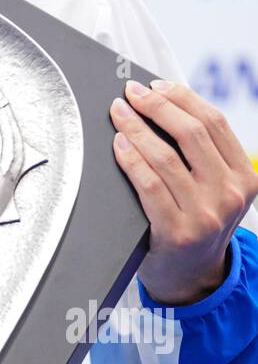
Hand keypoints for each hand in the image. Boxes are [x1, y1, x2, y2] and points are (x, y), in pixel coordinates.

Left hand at [110, 79, 257, 305]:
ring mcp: (205, 214)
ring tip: (119, 113)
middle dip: (156, 106)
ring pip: (165, 156)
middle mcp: (230, 194)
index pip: (214, 122)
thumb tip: (160, 102)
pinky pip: (148, 185)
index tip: (155, 85)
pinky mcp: (177, 232)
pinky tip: (118, 145)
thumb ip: (201, 154)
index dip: (181, 98)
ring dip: (136, 128)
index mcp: (244, 176)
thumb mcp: (214, 188)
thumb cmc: (196, 222)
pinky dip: (130, 160)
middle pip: (191, 133)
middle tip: (130, 93)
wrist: (191, 278)